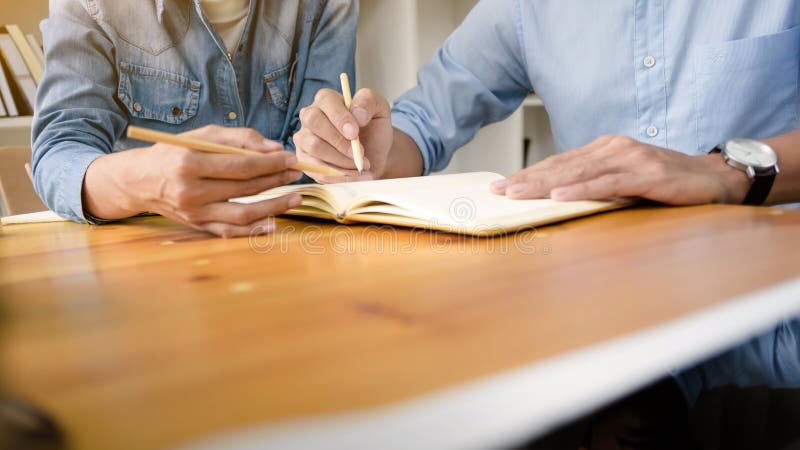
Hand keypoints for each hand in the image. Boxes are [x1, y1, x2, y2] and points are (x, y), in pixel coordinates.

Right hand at [84, 125, 303, 237]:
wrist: (139, 181)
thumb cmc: (174, 152)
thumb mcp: (202, 135)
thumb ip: (240, 137)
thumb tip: (275, 149)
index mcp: (188, 163)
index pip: (240, 165)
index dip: (270, 163)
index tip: (290, 158)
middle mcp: (190, 192)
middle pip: (244, 189)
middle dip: (276, 180)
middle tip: (297, 174)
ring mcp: (194, 213)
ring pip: (242, 215)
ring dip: (274, 207)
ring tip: (296, 198)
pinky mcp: (198, 226)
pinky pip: (231, 232)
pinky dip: (255, 230)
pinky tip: (275, 223)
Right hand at [294, 88, 392, 182]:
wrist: (374, 154)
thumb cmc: (374, 129)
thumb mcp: (379, 110)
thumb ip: (369, 102)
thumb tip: (357, 114)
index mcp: (327, 99)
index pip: (326, 101)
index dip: (340, 118)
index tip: (355, 133)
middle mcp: (310, 116)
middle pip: (314, 122)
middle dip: (339, 141)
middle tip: (360, 153)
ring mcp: (304, 139)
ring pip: (314, 147)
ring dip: (341, 160)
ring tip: (362, 165)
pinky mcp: (305, 160)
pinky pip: (316, 169)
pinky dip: (339, 175)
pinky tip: (356, 175)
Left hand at [490, 135, 750, 204]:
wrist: (715, 178)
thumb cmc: (667, 182)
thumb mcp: (625, 181)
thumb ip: (596, 185)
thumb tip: (559, 198)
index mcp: (604, 149)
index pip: (559, 163)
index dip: (528, 174)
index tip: (501, 185)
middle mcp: (613, 148)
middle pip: (561, 166)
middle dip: (526, 179)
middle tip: (498, 190)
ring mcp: (629, 158)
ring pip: (577, 173)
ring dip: (543, 184)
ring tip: (517, 194)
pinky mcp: (646, 173)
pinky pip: (606, 184)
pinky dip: (580, 190)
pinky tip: (558, 195)